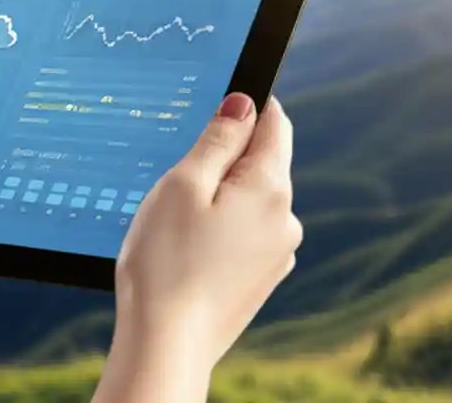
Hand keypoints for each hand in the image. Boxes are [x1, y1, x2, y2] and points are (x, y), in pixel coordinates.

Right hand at [95, 94, 301, 401]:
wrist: (166, 346)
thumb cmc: (165, 263)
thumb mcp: (182, 184)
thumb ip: (218, 140)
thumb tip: (244, 105)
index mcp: (270, 188)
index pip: (275, 124)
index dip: (247, 108)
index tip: (217, 111)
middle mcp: (286, 220)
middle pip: (260, 165)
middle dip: (222, 164)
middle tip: (175, 186)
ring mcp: (277, 254)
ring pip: (249, 203)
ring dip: (218, 202)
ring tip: (175, 230)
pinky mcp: (262, 281)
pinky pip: (243, 237)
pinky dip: (219, 234)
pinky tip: (186, 255)